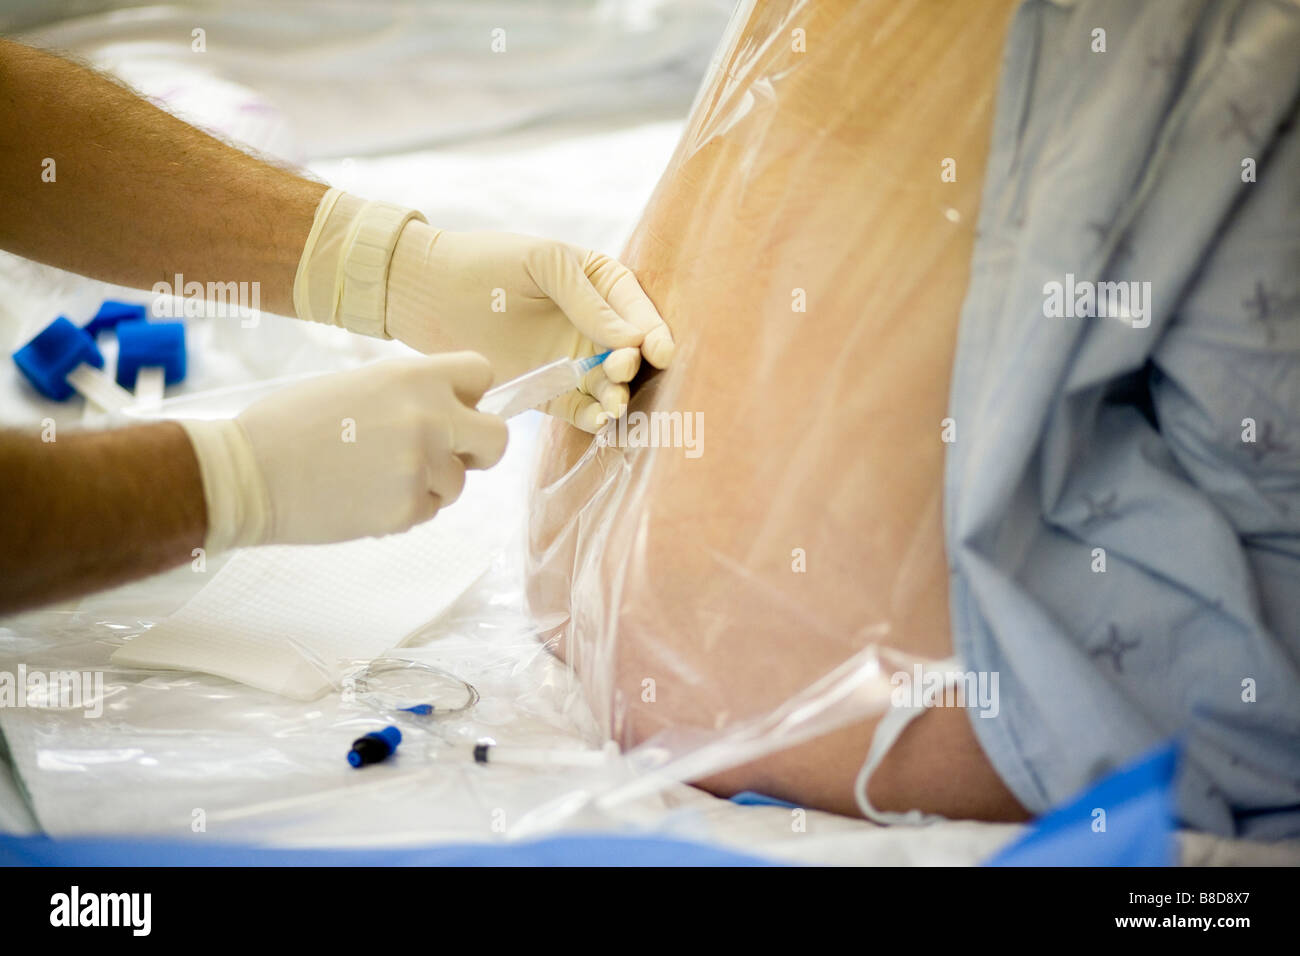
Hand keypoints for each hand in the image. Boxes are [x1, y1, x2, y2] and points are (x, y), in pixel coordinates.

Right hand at [179, 352, 507, 549]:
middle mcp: (429, 417)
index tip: (458, 409)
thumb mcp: (359, 385)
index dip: (472, 394)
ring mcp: (422, 465)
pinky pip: (427, 511)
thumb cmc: (292, 424)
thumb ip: (411, 394)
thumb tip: (452, 410)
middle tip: (450, 456)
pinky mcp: (407, 508)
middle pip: (497, 438)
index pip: (482, 374)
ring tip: (373, 476)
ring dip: (429, 484)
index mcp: (415, 376)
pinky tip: (361, 498)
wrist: (247, 473)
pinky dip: (402, 510)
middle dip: (478, 450)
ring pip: (458, 483)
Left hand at [291, 189, 674, 432]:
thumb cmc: (487, 262)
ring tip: (611, 402)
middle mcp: (594, 326)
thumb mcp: (544, 264)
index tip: (656, 351)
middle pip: (632, 354)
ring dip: (617, 396)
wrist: (429, 291)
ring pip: (610, 386)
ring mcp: (573, 361)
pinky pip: (581, 410)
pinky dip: (592, 418)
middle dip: (633, 365)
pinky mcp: (548, 391)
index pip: (639, 311)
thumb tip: (633, 341)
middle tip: (619, 368)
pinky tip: (597, 419)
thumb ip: (588, 300)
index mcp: (601, 285)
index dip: (653, 332)